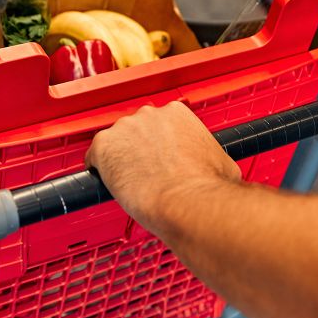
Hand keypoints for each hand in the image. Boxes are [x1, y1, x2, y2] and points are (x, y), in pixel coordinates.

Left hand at [86, 102, 240, 231]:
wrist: (187, 203)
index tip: (162, 158)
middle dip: (141, 150)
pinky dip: (99, 169)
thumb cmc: (205, 188)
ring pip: (116, 143)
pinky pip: (94, 157)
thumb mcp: (222, 162)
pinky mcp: (104, 146)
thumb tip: (218, 167)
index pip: (161, 124)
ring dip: (121, 159)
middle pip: (137, 130)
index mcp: (178, 113)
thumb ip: (211, 156)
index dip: (160, 144)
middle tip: (148, 172)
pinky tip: (108, 182)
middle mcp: (149, 114)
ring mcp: (124, 128)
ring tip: (132, 183)